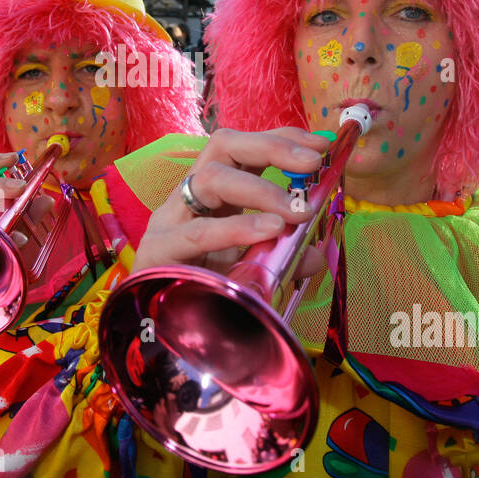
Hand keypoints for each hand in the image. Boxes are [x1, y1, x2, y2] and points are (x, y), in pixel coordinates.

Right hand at [131, 127, 329, 278]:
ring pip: (208, 179)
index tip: (320, 144)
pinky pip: (198, 232)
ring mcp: (169, 222)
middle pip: (222, 147)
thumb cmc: (205, 297)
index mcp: (211, 196)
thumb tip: (314, 254)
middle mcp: (187, 199)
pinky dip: (236, 228)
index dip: (280, 139)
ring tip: (295, 211)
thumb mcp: (253, 273)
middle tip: (312, 162)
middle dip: (271, 146)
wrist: (161, 337)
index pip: (242, 149)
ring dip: (259, 189)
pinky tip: (268, 230)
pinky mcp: (158, 253)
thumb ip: (284, 260)